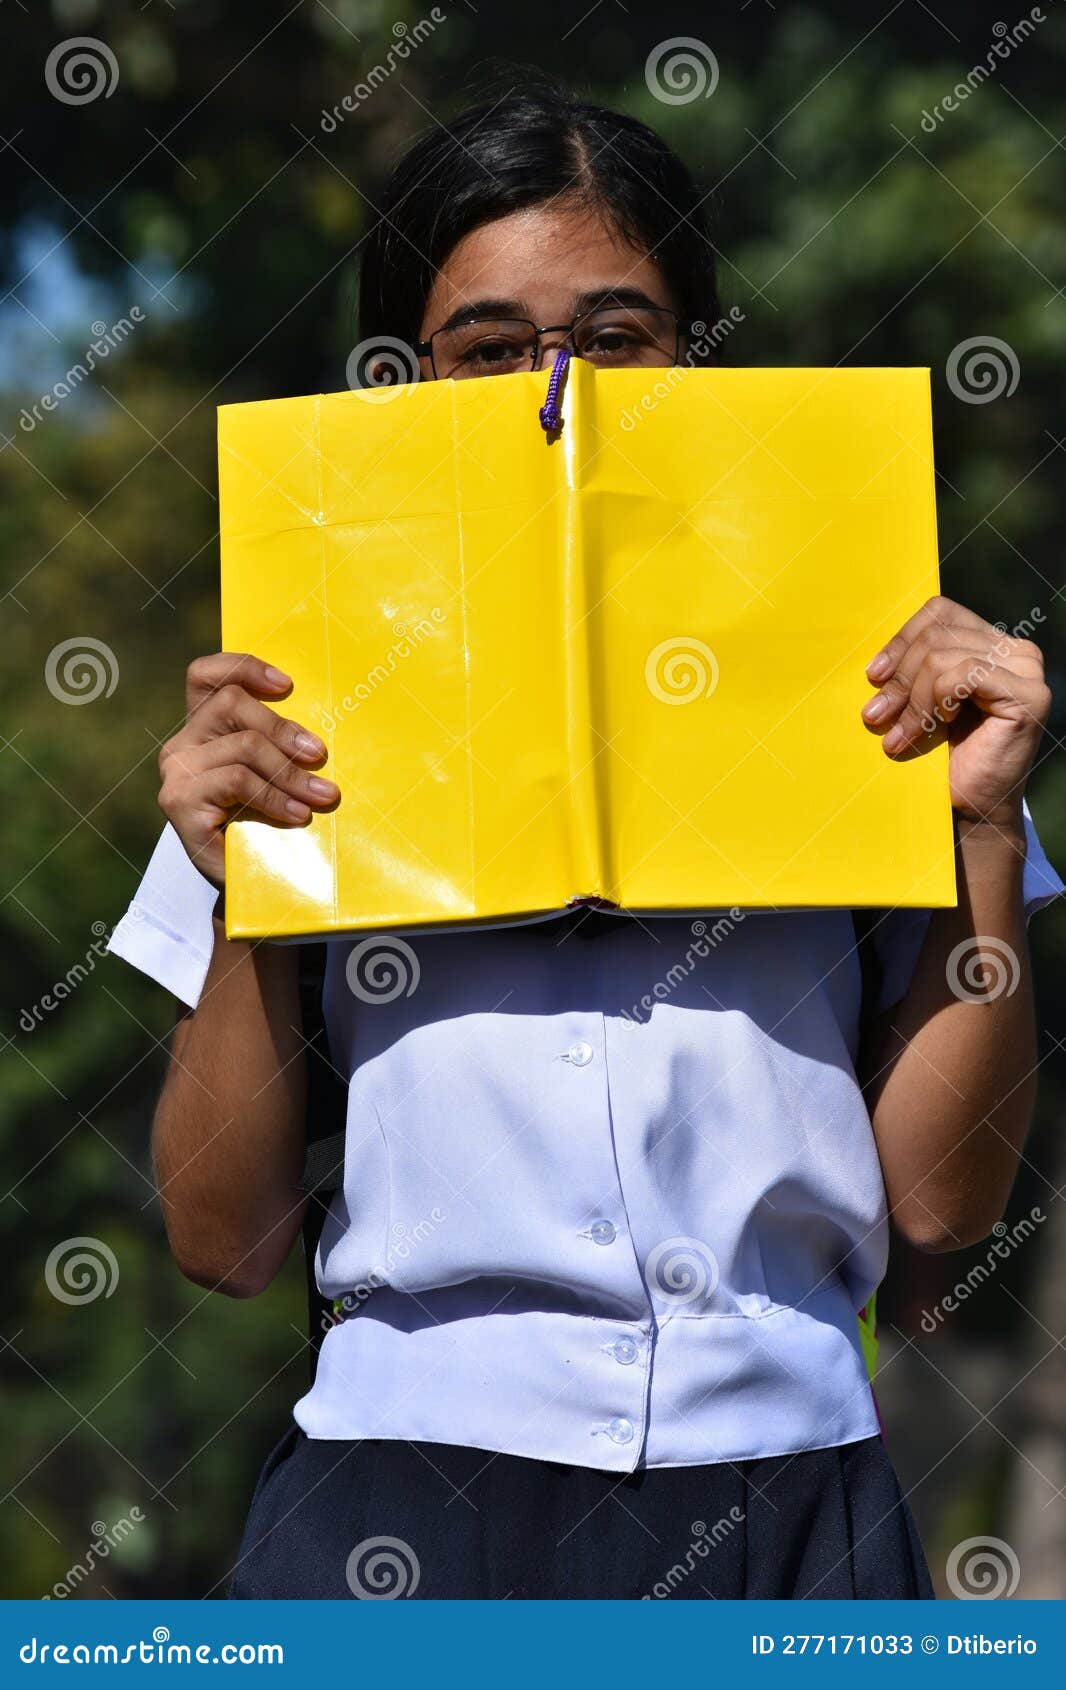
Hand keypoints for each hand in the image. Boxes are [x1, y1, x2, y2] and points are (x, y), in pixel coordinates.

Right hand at [158, 653, 338, 886]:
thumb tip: (319, 730)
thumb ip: (276, 744)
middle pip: (231, 704)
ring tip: (322, 795)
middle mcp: (181, 744)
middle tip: (319, 755)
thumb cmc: (262, 822)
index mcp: (200, 727)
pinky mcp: (179, 803)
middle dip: (283, 728)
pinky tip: (298, 812)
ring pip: (243, 746)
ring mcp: (177, 773)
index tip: (287, 685)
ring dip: (291, 772)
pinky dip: (276, 796)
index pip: (205, 675)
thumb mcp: (270, 774)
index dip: (243, 667)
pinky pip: (238, 781)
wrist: (240, 882)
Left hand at [860, 596, 1050, 826]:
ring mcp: (1028, 670)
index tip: (874, 676)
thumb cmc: (945, 757)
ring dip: (911, 700)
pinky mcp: (1028, 694)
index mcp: (993, 643)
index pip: (940, 612)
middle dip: (899, 678)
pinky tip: (942, 726)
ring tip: (898, 734)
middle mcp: (1017, 650)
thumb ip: (916, 667)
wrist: (971, 808)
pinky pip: (960, 675)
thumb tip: (875, 661)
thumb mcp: (924, 700)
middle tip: (877, 716)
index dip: (902, 639)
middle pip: (937, 635)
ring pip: (942, 656)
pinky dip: (938, 701)